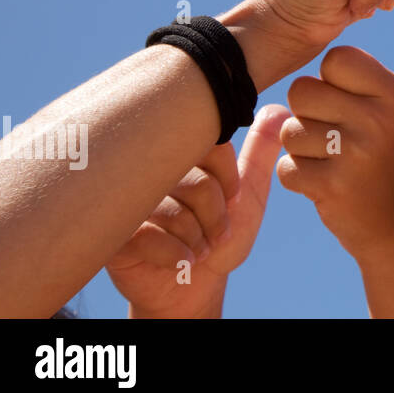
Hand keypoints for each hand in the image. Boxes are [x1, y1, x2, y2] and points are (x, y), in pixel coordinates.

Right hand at [106, 105, 289, 317]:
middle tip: (216, 231)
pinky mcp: (114, 232)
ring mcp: (129, 201)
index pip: (214, 147)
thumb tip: (279, 109)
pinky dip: (178, 255)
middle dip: (217, 216)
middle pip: (198, 184)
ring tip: (198, 246)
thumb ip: (259, 151)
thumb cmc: (218, 233)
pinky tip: (180, 260)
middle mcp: (150, 170)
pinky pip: (152, 238)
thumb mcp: (247, 191)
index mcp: (180, 152)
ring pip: (177, 214)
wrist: (190, 283)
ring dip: (198, 239)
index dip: (230, 179)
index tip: (231, 198)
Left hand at [276, 27, 393, 261]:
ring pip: (290, 130)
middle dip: (313, 115)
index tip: (356, 107)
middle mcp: (377, 118)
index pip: (334, 60)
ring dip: (304, 149)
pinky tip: (330, 185)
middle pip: (302, 91)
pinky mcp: (330, 186)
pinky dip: (299, 179)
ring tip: (338, 162)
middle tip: (343, 138)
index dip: (336, 83)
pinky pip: (286, 167)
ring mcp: (353, 154)